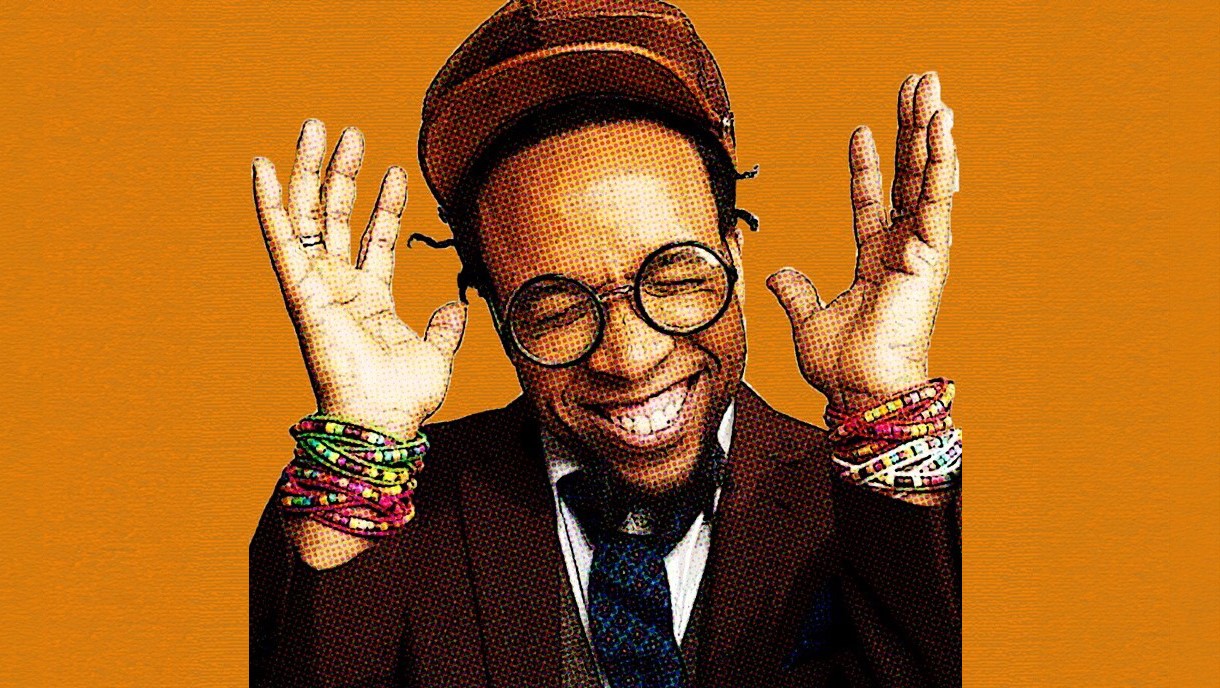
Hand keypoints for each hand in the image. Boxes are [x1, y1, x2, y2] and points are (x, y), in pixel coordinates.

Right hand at [253, 120, 465, 438]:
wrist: (381, 422)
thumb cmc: (403, 400)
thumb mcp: (436, 356)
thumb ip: (445, 328)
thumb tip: (456, 307)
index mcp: (369, 301)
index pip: (376, 240)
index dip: (385, 205)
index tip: (395, 172)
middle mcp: (339, 289)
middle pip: (336, 218)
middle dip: (342, 174)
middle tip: (349, 133)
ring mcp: (317, 287)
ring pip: (308, 217)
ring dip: (310, 171)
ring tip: (315, 127)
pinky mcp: (301, 291)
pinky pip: (281, 240)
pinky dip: (268, 203)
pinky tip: (262, 166)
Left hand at [767, 73, 956, 410]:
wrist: (861, 391)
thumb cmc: (844, 367)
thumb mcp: (807, 319)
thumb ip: (796, 291)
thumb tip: (779, 274)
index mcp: (876, 260)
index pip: (872, 201)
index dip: (866, 167)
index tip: (859, 131)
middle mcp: (903, 249)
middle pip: (908, 176)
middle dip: (910, 130)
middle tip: (916, 87)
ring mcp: (921, 249)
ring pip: (926, 176)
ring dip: (929, 130)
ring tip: (931, 88)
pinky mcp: (931, 254)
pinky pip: (936, 198)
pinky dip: (940, 160)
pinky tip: (942, 126)